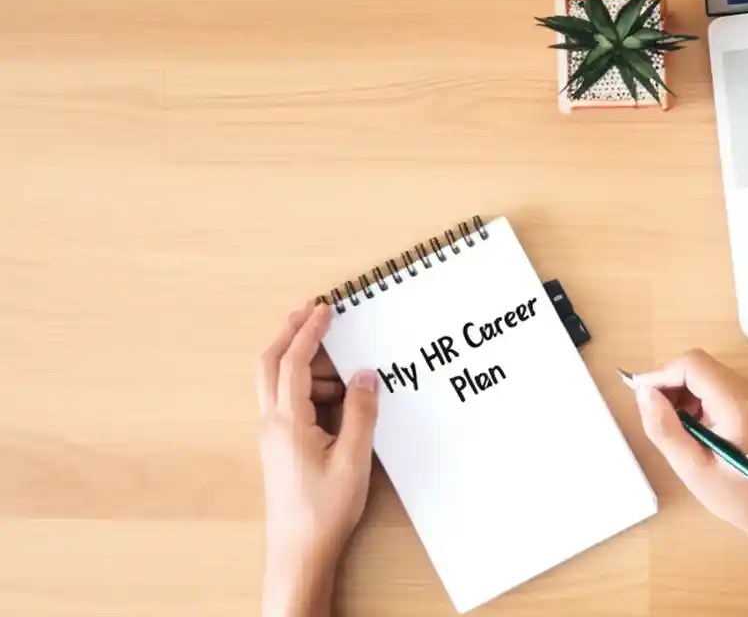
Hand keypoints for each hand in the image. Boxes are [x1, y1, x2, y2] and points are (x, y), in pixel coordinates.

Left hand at [256, 301, 379, 616]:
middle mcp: (272, 423)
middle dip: (290, 332)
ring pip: (277, 382)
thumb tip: (365, 375)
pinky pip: (288, 402)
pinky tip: (338, 401)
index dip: (309, 331)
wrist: (299, 551)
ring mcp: (272, 434)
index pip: (294, 362)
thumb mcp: (353, 459)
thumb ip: (360, 412)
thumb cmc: (324, 510)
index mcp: (288, 422)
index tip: (325, 308)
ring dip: (306, 364)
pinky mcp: (279, 445)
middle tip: (312, 310)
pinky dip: (309, 388)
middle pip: (270, 363)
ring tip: (346, 372)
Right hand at [633, 349, 747, 591]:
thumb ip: (665, 429)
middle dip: (670, 384)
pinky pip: (719, 386)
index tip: (640, 396)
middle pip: (700, 367)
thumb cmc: (739, 497)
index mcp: (738, 404)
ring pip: (708, 375)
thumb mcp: (693, 469)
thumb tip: (644, 393)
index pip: (693, 364)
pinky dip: (699, 399)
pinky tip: (693, 428)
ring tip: (674, 428)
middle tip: (655, 417)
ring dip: (683, 393)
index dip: (661, 373)